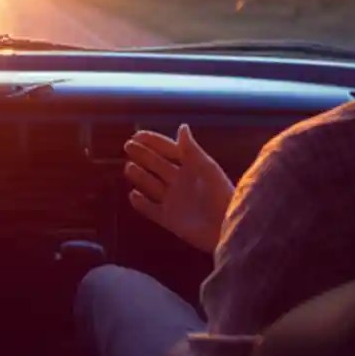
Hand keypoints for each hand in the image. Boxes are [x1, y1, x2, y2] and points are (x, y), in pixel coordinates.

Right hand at [124, 125, 233, 253]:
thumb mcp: (207, 169)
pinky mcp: (169, 219)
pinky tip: (133, 195)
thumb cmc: (221, 195)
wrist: (226, 228)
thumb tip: (181, 127)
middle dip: (143, 155)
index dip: (154, 142)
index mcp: (192, 168)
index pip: (169, 150)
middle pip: (158, 165)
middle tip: (128, 146)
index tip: (137, 135)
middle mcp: (180, 182)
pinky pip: (150, 209)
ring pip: (151, 185)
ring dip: (140, 176)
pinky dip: (141, 203)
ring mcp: (174, 201)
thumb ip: (192, 149)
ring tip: (129, 168)